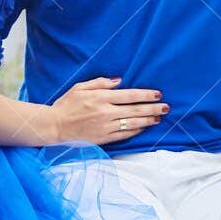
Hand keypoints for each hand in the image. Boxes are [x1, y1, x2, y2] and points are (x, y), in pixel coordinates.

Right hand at [51, 76, 167, 145]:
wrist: (54, 126)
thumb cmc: (66, 104)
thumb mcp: (81, 87)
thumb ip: (101, 82)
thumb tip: (119, 81)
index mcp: (101, 97)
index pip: (130, 96)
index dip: (146, 95)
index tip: (158, 94)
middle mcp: (106, 112)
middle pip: (135, 110)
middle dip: (153, 108)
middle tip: (166, 107)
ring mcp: (106, 126)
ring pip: (133, 124)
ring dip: (148, 121)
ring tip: (159, 117)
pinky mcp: (104, 138)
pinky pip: (124, 135)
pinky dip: (136, 131)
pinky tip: (144, 128)